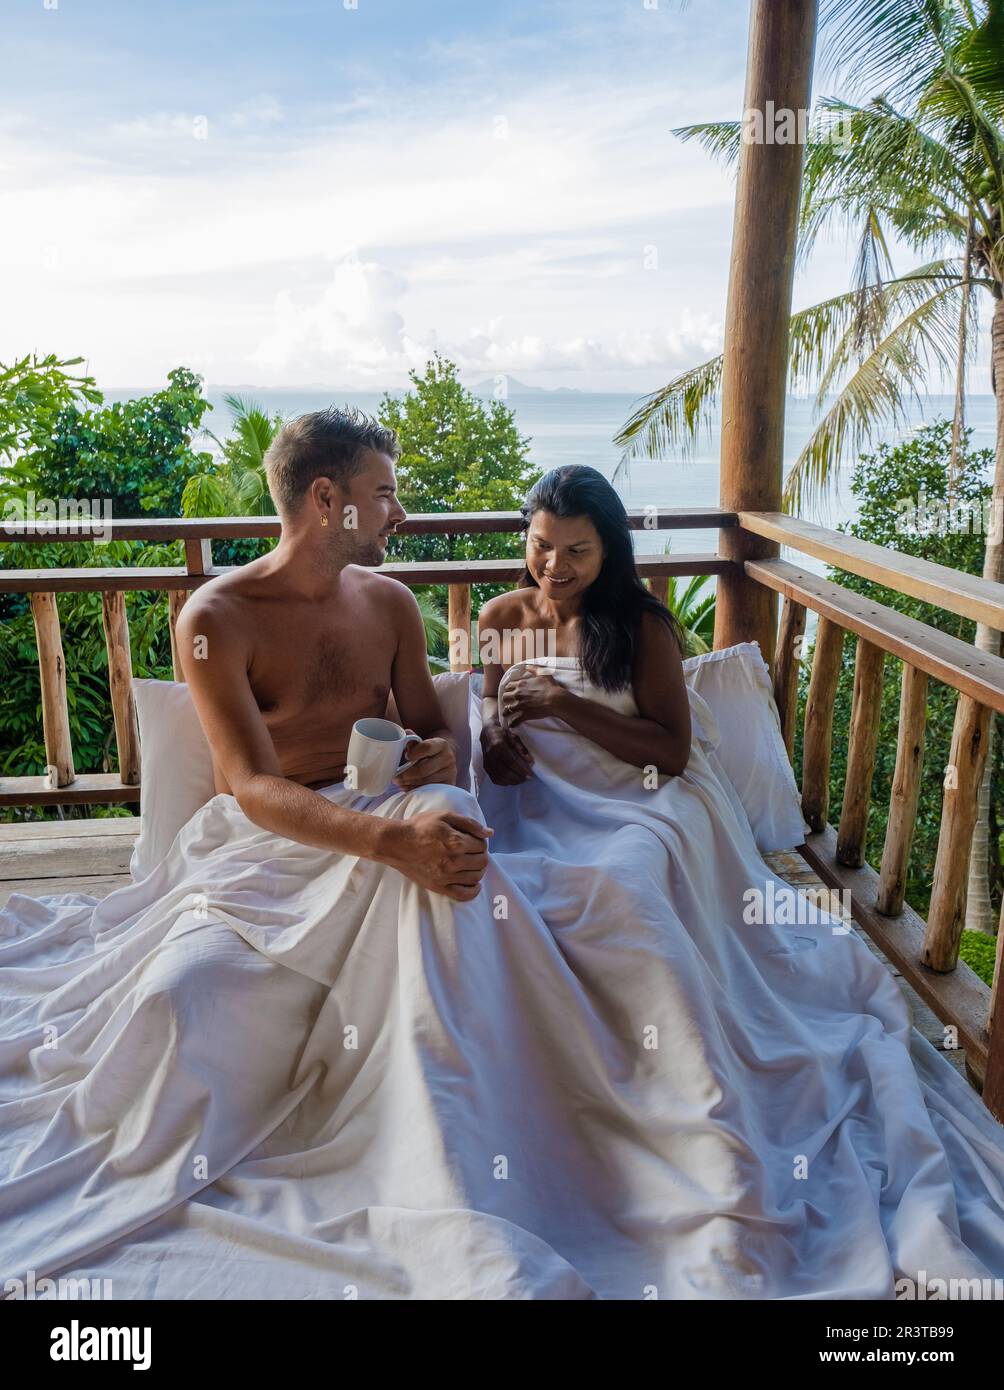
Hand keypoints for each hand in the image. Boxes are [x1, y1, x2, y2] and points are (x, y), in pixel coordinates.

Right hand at [379, 810, 493, 901]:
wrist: (396, 843)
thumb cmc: (420, 827)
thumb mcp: (444, 816)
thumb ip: (469, 823)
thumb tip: (490, 833)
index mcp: (456, 842)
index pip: (482, 845)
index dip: (480, 841)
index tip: (472, 840)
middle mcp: (453, 861)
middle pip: (482, 862)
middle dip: (480, 855)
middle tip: (471, 851)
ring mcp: (446, 876)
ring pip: (476, 877)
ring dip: (478, 870)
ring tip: (470, 863)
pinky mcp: (438, 887)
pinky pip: (463, 895)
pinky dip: (473, 890)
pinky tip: (474, 883)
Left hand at [393, 733, 456, 789]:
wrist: (444, 760)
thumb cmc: (427, 752)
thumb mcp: (421, 743)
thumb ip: (412, 739)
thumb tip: (404, 734)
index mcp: (441, 744)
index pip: (426, 747)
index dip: (414, 753)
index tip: (406, 757)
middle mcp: (449, 758)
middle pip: (423, 769)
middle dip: (406, 774)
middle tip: (395, 777)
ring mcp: (450, 773)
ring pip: (426, 782)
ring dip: (409, 783)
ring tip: (399, 783)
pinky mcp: (449, 785)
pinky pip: (430, 790)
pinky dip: (416, 790)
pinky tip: (408, 788)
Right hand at [480, 722, 533, 785]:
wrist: (487, 734)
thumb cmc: (502, 734)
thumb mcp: (514, 738)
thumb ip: (521, 749)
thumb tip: (530, 761)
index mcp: (498, 746)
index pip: (511, 763)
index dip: (521, 771)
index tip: (530, 775)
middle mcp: (491, 756)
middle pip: (505, 772)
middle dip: (517, 778)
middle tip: (526, 779)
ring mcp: (487, 763)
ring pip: (500, 778)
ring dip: (512, 781)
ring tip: (520, 780)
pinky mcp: (486, 768)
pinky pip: (495, 779)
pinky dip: (504, 782)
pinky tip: (512, 781)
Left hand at [500, 666, 565, 726]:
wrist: (555, 700)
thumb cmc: (550, 686)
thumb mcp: (543, 674)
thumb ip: (534, 669)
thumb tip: (527, 666)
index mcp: (521, 684)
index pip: (508, 686)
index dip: (508, 688)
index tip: (509, 691)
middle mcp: (518, 694)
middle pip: (505, 697)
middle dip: (505, 699)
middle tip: (507, 701)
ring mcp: (521, 705)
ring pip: (507, 709)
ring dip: (506, 712)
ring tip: (505, 714)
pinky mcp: (525, 714)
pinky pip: (515, 720)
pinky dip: (512, 723)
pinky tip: (511, 725)